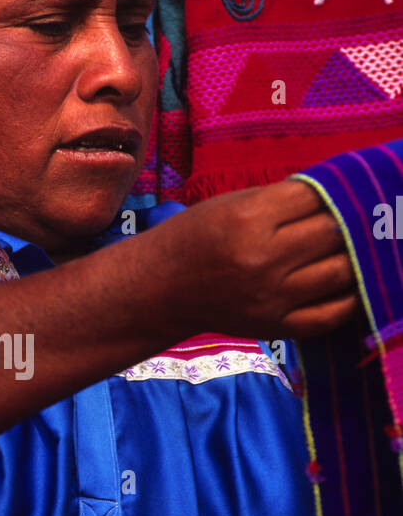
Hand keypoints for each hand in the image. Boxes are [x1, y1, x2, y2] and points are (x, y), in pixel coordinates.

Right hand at [149, 180, 358, 339]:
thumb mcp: (233, 204)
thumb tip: (340, 196)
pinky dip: (349, 297)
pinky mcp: (275, 326)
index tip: (340, 190)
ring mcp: (270, 297)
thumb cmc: (198, 236)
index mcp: (248, 219)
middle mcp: (261, 259)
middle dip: (346, 221)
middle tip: (350, 218)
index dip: (336, 189)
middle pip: (333, 232)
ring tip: (350, 248)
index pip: (317, 196)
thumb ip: (283, 199)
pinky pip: (331, 314)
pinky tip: (348, 283)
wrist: (162, 288)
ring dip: (353, 256)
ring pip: (341, 271)